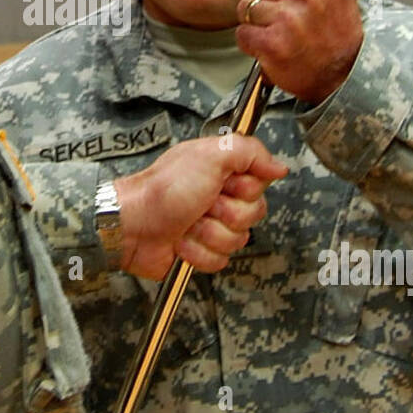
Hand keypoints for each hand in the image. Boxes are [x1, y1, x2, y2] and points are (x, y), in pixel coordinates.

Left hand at [115, 134, 286, 279]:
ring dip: (208, 233)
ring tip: (187, 223)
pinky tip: (181, 242)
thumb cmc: (164, 188)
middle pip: (254, 215)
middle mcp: (221, 198)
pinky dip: (197, 253)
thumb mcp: (208, 155)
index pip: (260, 186)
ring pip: (237, 241)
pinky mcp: (202, 253)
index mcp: (224, 172)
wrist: (134, 224)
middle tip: (201, 204)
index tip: (222, 184)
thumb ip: (248, 151)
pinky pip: (220, 261)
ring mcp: (212, 227)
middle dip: (225, 213)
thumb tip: (279, 167)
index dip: (244, 189)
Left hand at [236, 0, 362, 105]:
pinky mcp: (273, 44)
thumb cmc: (337, 33)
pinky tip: (269, 45)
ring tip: (276, 30)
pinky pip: (243, 32)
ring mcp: (290, 19)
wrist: (344, 75)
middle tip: (278, 11)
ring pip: (247, 5)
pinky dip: (251, 42)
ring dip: (255, 20)